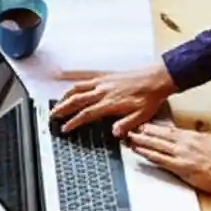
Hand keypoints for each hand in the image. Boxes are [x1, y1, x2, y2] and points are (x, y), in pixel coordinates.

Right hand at [50, 61, 176, 135]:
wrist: (157, 78)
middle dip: (62, 108)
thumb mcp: (142, 116)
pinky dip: (74, 85)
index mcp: (110, 103)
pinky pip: (85, 81)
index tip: (65, 128)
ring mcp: (103, 82)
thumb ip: (127, 125)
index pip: (87, 114)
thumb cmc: (150, 97)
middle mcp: (103, 91)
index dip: (74, 122)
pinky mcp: (105, 77)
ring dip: (65, 97)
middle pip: (76, 100)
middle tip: (52, 116)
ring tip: (57, 104)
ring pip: (77, 88)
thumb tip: (114, 133)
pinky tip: (71, 90)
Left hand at [126, 122, 210, 197]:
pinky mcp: (180, 168)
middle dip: (145, 132)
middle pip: (160, 136)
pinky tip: (140, 152)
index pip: (170, 130)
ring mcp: (181, 156)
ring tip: (130, 139)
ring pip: (157, 146)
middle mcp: (185, 144)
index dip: (156, 128)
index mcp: (193, 136)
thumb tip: (197, 126)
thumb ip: (202, 132)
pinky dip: (148, 155)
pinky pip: (160, 160)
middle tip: (131, 129)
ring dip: (142, 142)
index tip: (145, 125)